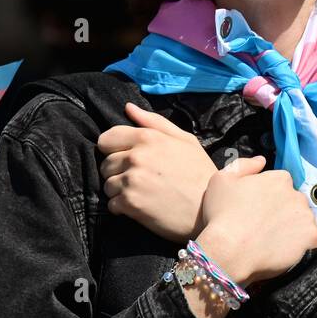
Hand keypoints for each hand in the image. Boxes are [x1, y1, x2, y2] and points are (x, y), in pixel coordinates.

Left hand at [97, 101, 220, 243]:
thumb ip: (154, 122)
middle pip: (106, 163)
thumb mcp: (185, 141)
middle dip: (118, 171)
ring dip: (120, 191)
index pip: (107, 138)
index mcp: (148, 137)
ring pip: (107, 184)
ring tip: (142, 193)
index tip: (127, 159)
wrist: (210, 209)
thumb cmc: (200, 173)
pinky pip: (112, 204)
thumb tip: (128, 108)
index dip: (114, 149)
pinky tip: (141, 207)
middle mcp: (136, 156)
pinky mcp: (130, 203)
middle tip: (140, 179)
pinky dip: (123, 208)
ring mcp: (132, 180)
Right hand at [195, 158, 316, 285]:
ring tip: (273, 238)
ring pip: (303, 218)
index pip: (281, 183)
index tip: (257, 208)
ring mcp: (306, 216)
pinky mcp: (310, 236)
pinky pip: (315, 236)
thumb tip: (262, 160)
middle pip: (293, 200)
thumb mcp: (221, 179)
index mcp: (279, 179)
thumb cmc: (221, 215)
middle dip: (282, 209)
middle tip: (264, 224)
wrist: (228, 251)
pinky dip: (307, 240)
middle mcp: (297, 194)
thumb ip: (244, 165)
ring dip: (293, 225)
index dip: (268, 196)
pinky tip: (291, 245)